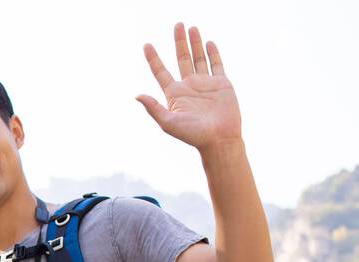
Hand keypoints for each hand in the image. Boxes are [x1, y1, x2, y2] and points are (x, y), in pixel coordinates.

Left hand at [137, 23, 241, 150]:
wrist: (219, 139)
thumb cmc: (193, 135)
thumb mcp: (168, 122)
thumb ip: (153, 108)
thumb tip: (136, 95)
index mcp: (174, 94)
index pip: (161, 72)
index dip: (153, 58)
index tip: (146, 44)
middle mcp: (188, 86)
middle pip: (181, 58)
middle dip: (179, 42)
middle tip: (177, 24)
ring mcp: (205, 84)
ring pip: (198, 58)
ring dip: (195, 43)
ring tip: (191, 27)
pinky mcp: (221, 83)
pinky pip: (216, 64)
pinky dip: (213, 53)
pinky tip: (209, 42)